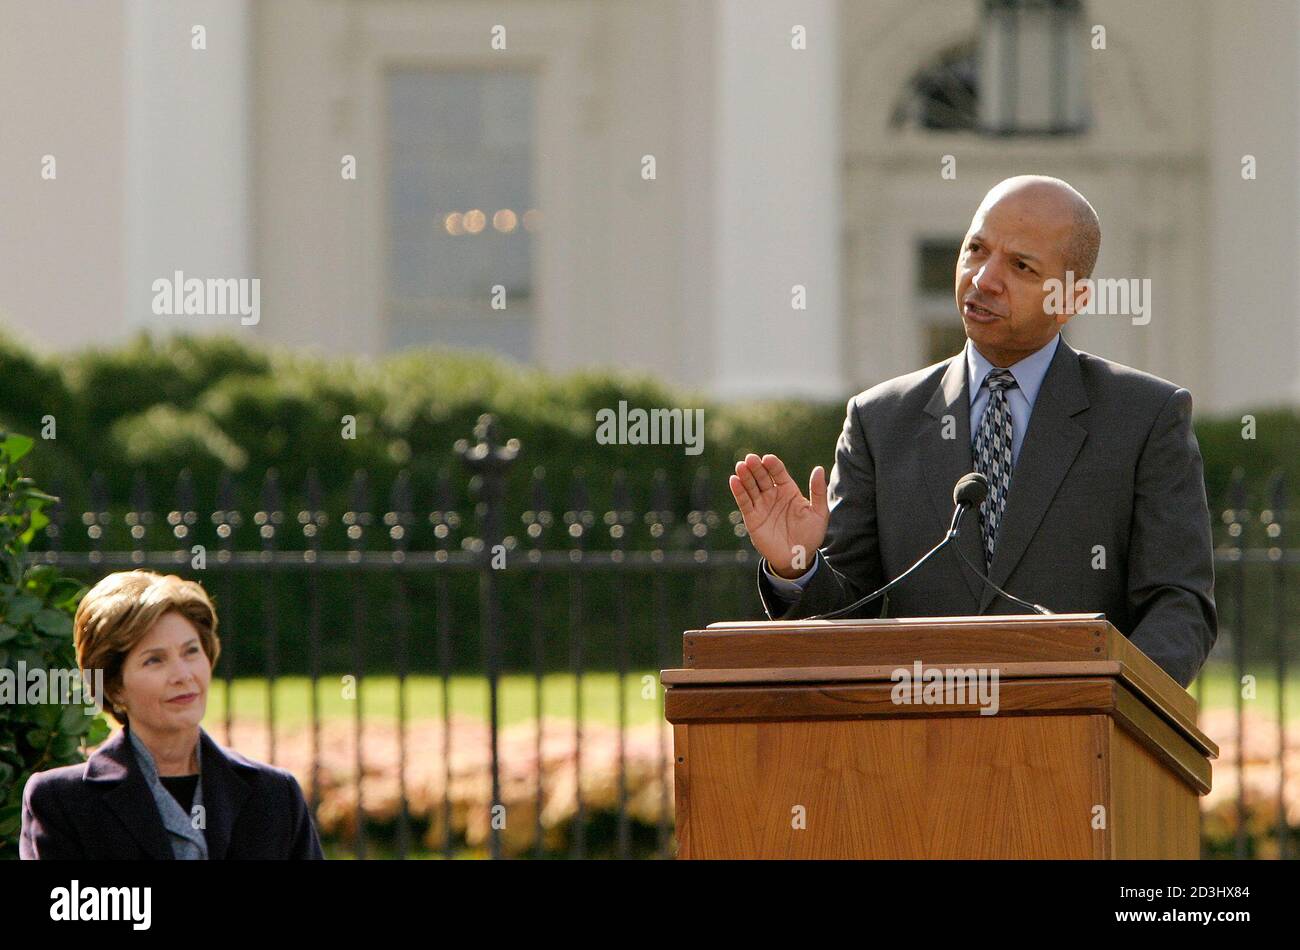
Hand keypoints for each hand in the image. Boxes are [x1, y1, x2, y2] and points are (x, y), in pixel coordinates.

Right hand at [728, 453, 828, 578]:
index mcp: (788, 491)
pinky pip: (744, 502)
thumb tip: (818, 469)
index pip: (778, 473)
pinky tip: (734, 480)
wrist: (797, 559)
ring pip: (751, 487)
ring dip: (745, 476)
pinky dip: (738, 491)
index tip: (768, 458)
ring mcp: (761, 506)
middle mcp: (773, 495)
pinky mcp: (752, 518)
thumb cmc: (810, 536)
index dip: (773, 465)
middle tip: (750, 459)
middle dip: (756, 467)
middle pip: (762, 477)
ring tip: (740, 466)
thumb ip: (818, 491)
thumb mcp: (819, 513)